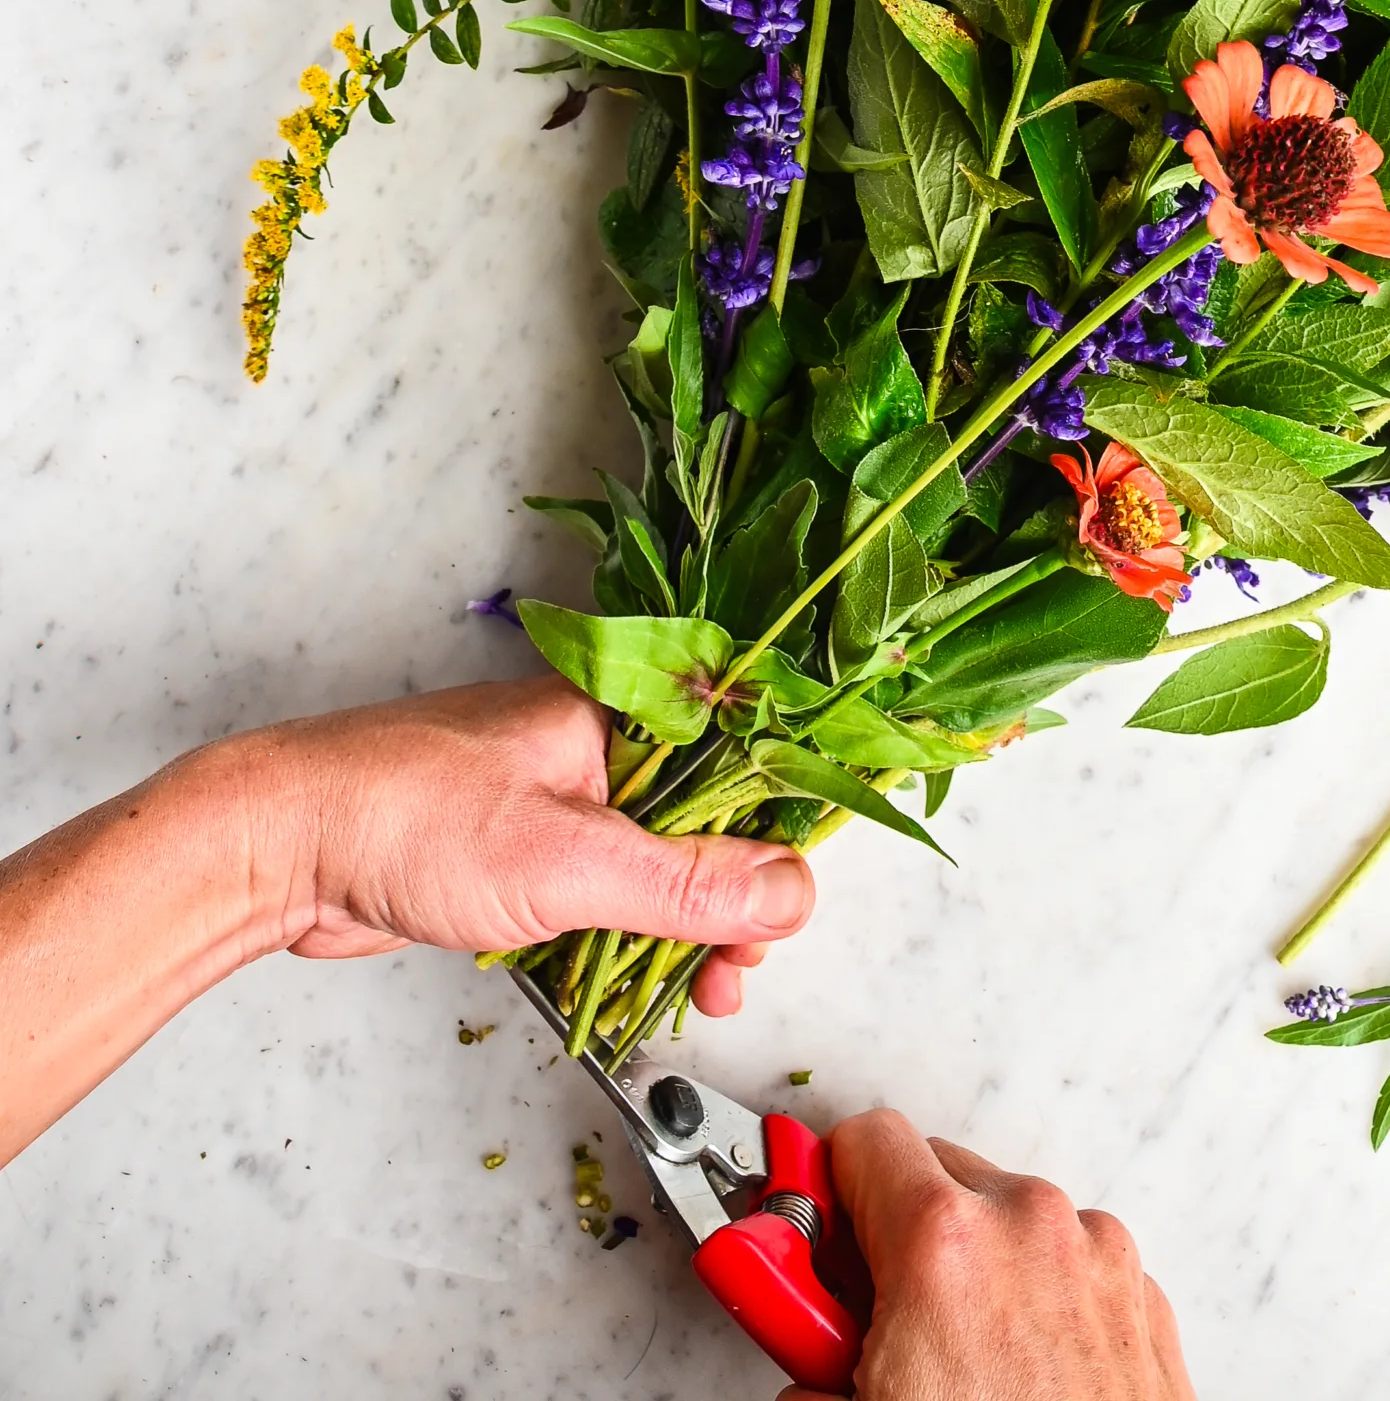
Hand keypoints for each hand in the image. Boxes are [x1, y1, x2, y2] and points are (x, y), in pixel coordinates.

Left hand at [1, 675, 817, 1165]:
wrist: (278, 844)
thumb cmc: (408, 819)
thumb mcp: (571, 860)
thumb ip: (688, 882)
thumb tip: (795, 891)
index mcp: (617, 711)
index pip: (737, 763)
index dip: (772, 841)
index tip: (781, 917)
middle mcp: (593, 745)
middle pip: (702, 824)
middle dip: (728, 905)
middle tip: (732, 976)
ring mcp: (551, 799)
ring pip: (650, 865)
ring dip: (680, 932)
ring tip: (694, 995)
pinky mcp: (514, 853)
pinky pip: (597, 892)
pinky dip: (622, 938)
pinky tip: (634, 984)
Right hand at [782, 1110, 1194, 1400]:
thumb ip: (807, 1370)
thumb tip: (802, 1369)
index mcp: (945, 1240)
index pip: (862, 1140)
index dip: (826, 1190)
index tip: (810, 1234)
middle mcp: (1028, 1225)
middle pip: (934, 1172)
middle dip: (894, 1233)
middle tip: (869, 1317)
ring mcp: (1096, 1257)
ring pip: (1006, 1216)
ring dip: (971, 1265)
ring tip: (954, 1362)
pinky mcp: (1141, 1299)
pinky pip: (1068, 1261)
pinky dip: (1036, 1296)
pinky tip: (1015, 1371)